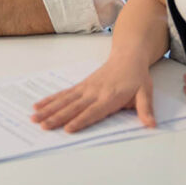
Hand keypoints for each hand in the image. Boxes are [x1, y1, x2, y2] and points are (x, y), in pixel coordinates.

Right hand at [31, 53, 156, 132]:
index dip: (81, 120)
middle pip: (74, 107)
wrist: (128, 56)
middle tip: (43, 126)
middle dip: (57, 117)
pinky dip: (50, 100)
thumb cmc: (136, 76)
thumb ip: (146, 109)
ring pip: (64, 100)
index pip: (93, 111)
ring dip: (49, 109)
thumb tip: (151, 124)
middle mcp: (94, 92)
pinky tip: (39, 105)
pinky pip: (64, 94)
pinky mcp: (81, 86)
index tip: (68, 128)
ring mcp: (85, 88)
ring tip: (34, 117)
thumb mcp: (146, 92)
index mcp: (110, 97)